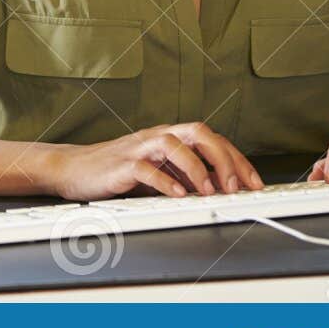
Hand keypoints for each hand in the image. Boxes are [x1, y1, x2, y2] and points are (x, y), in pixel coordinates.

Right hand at [42, 122, 264, 200]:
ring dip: (196, 168)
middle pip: (198, 132)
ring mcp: (139, 148)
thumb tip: (220, 190)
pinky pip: (146, 168)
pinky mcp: (121, 164)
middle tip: (235, 186)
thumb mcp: (159, 170)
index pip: (212, 139)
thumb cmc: (118, 171)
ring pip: (174, 145)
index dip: (236, 159)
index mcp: (170, 137)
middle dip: (222, 158)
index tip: (254, 183)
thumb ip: (184, 175)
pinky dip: (165, 181)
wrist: (74, 168)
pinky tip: (177, 195)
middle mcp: (158, 137)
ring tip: (208, 191)